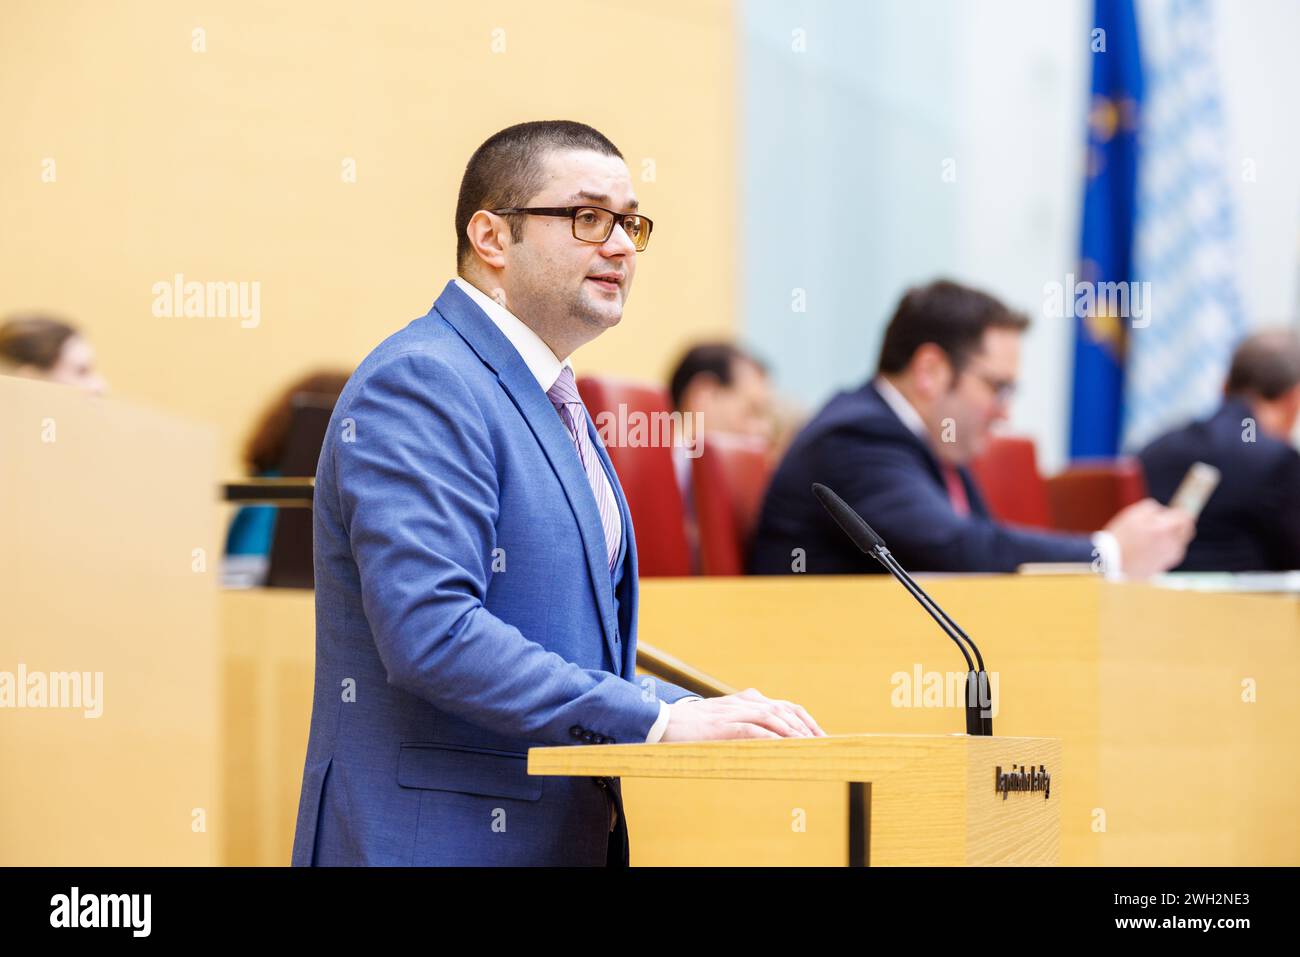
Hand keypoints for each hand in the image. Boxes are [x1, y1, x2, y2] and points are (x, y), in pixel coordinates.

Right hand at [660, 688, 826, 741]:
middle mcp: (744, 702)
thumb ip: (743, 726)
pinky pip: (754, 730)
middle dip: (808, 728)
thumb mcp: (722, 722)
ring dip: (796, 733)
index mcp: (746, 700)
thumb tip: (767, 744)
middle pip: (786, 710)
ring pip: (774, 718)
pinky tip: (786, 749)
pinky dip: (774, 738)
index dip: (806, 720)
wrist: (661, 721)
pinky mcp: (723, 725)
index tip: (821, 736)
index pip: (785, 706)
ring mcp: (734, 712)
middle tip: (825, 745)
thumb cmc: (690, 726)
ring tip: (812, 748)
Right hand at [1103, 497, 1195, 578]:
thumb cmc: (1121, 537)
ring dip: (1169, 537)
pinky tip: (1146, 549)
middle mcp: (1173, 544)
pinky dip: (1163, 549)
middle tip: (1161, 524)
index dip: (1178, 512)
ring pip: (1178, 542)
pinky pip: (1170, 553)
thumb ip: (1153, 508)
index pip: (1185, 517)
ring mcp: (1171, 557)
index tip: (1170, 513)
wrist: (1112, 564)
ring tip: (1148, 538)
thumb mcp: (1133, 514)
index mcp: (1167, 529)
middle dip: (1177, 524)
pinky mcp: (1165, 567)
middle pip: (1187, 530)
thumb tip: (1163, 512)